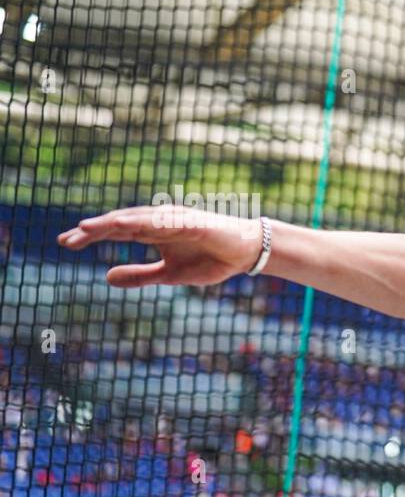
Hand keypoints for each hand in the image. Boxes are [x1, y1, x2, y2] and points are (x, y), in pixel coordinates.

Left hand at [58, 205, 260, 287]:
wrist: (245, 254)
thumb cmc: (210, 260)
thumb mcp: (170, 275)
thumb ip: (141, 275)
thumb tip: (106, 278)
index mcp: (152, 232)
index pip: (115, 232)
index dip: (91, 236)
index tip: (66, 242)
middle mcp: (158, 221)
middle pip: (119, 223)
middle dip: (93, 230)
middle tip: (67, 239)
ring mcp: (173, 219)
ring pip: (135, 219)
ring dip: (110, 223)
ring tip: (85, 227)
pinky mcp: (190, 222)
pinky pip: (161, 221)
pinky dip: (141, 221)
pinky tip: (122, 225)